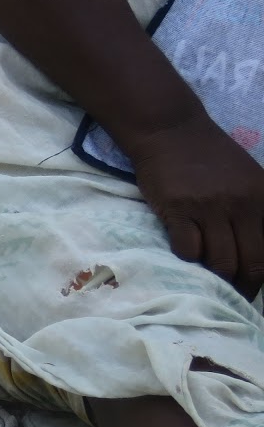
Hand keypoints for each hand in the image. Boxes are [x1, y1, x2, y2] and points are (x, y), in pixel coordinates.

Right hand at [128, 113, 263, 300]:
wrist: (172, 131)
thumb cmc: (210, 158)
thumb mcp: (249, 179)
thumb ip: (257, 211)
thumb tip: (255, 255)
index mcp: (263, 197)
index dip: (259, 277)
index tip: (250, 288)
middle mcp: (241, 204)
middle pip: (247, 263)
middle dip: (240, 287)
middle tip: (229, 295)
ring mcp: (208, 207)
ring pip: (218, 261)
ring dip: (211, 275)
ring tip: (204, 277)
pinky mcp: (177, 210)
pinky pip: (187, 250)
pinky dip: (186, 257)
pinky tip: (184, 248)